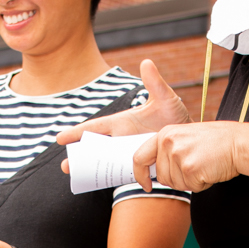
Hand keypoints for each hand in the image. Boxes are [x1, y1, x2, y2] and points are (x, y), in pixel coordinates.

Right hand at [57, 58, 188, 171]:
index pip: (96, 126)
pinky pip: (118, 173)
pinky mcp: (136, 165)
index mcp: (122, 122)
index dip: (79, 131)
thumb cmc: (176, 116)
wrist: (187, 139)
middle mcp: (121, 138)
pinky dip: (108, 178)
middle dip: (79, 156)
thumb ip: (155, 83)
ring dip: (90, 170)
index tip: (61, 137)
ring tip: (75, 176)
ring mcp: (127, 153)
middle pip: (95, 148)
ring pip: (104, 162)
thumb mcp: (166, 99)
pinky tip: (96, 185)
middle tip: (65, 165)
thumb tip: (146, 62)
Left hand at [131, 120, 241, 195]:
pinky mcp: (189, 168)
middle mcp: (168, 143)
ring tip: (205, 165)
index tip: (145, 185)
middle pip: (162, 177)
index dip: (140, 175)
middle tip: (197, 166)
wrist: (239, 143)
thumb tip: (157, 173)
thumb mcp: (186, 138)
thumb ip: (169, 150)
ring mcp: (178, 155)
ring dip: (192, 181)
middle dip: (178, 179)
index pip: (140, 157)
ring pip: (177, 184)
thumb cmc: (217, 142)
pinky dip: (202, 184)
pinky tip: (210, 170)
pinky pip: (191, 187)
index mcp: (165, 134)